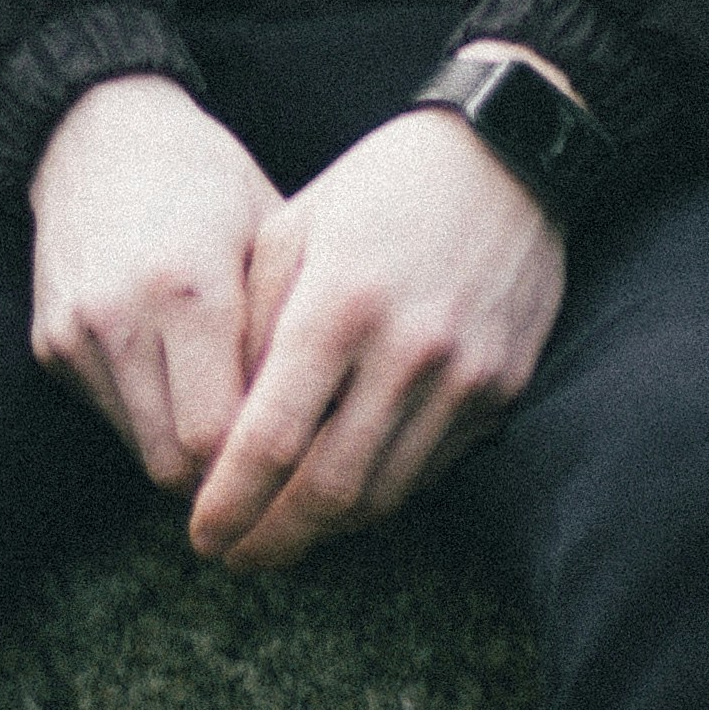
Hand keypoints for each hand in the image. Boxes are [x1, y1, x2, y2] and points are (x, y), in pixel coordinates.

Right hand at [28, 74, 280, 492]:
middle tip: (260, 457)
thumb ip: (287, 323)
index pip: (219, 436)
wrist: (100, 128)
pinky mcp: (49, 342)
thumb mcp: (267, 226)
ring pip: (138, 448)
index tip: (290, 457)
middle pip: (175, 462)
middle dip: (219, 473)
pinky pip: (106, 414)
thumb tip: (323, 420)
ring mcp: (78, 332)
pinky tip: (173, 377)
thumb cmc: (206, 177)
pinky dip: (144, 415)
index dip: (256, 459)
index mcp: (191, 285)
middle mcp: (123, 315)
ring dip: (180, 449)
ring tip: (222, 419)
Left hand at [184, 89, 565, 573]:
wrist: (506, 154)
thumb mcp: (294, 227)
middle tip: (235, 556)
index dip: (232, 502)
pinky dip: (383, 492)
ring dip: (327, 528)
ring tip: (283, 530)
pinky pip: (432, 469)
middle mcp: (407, 349)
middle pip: (329, 490)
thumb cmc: (379, 185)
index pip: (272, 438)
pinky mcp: (504, 390)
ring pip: (384, 494)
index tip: (202, 533)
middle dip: (273, 539)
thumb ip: (254, 322)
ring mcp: (464, 376)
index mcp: (340, 301)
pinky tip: (347, 488)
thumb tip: (221, 425)